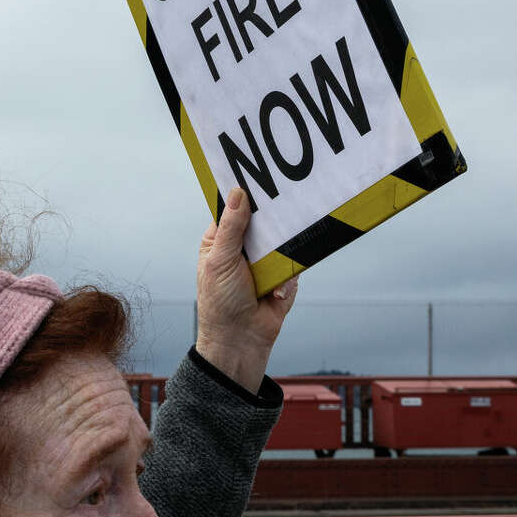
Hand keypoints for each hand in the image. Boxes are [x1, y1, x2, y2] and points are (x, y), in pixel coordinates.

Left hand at [194, 187, 297, 393]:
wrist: (241, 339)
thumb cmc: (220, 301)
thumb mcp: (220, 260)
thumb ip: (231, 227)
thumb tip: (237, 193)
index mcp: (221, 239)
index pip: (234, 208)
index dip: (243, 195)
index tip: (257, 176)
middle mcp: (244, 245)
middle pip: (263, 219)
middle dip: (271, 218)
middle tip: (281, 205)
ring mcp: (266, 258)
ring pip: (283, 237)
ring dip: (281, 246)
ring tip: (274, 257)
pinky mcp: (285, 273)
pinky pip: (295, 261)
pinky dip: (288, 275)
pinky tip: (275, 291)